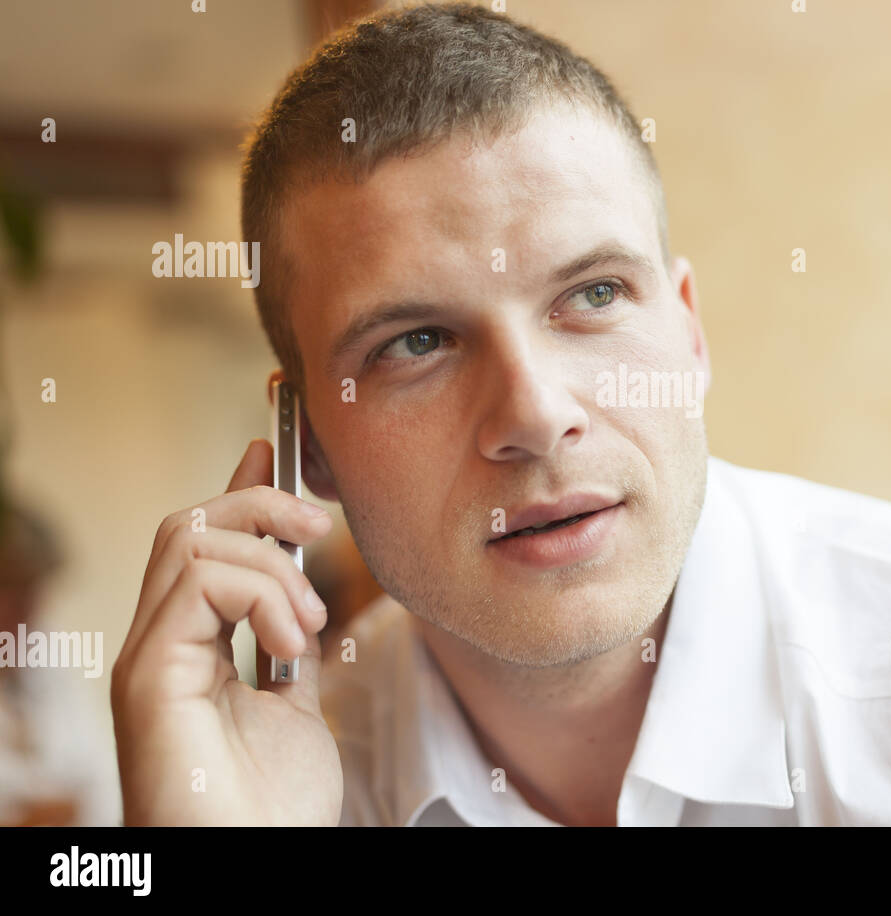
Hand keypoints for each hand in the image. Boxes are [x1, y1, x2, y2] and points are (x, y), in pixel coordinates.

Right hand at [111, 439, 341, 824]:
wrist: (258, 860)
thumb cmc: (274, 806)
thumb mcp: (294, 705)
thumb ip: (286, 646)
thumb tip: (300, 595)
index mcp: (191, 649)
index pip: (203, 546)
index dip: (238, 493)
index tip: (271, 450)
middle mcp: (160, 644)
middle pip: (192, 527)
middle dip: (261, 505)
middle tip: (321, 529)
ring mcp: (149, 656)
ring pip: (193, 540)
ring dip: (271, 566)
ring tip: (307, 626)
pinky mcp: (148, 672)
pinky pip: (197, 582)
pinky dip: (260, 594)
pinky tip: (290, 642)